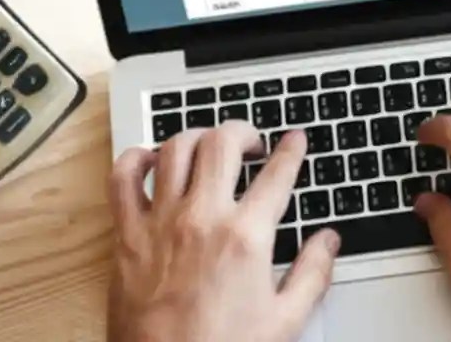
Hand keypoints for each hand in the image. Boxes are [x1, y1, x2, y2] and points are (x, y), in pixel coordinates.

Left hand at [106, 123, 338, 341]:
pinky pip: (122, 179)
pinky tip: (150, 160)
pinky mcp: (127, 235)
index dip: (291, 150)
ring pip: (175, 149)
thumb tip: (328, 241)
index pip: (277, 174)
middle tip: (251, 142)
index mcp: (247, 237)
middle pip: (223, 143)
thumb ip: (313, 273)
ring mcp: (161, 222)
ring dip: (197, 137)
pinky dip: (135, 159)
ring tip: (208, 146)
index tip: (294, 140)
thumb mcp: (286, 319)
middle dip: (243, 131)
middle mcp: (203, 218)